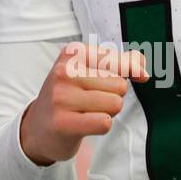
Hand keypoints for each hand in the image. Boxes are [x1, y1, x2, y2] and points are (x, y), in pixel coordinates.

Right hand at [20, 42, 147, 165]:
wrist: (37, 127)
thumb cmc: (70, 96)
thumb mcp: (89, 71)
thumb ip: (122, 64)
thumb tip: (143, 71)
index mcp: (72, 53)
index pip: (119, 61)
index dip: (125, 75)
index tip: (111, 83)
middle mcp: (64, 72)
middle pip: (120, 85)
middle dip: (110, 96)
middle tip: (88, 101)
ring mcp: (61, 97)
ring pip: (115, 104)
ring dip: (106, 112)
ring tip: (85, 112)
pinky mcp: (63, 123)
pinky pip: (105, 122)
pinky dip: (100, 126)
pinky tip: (84, 124)